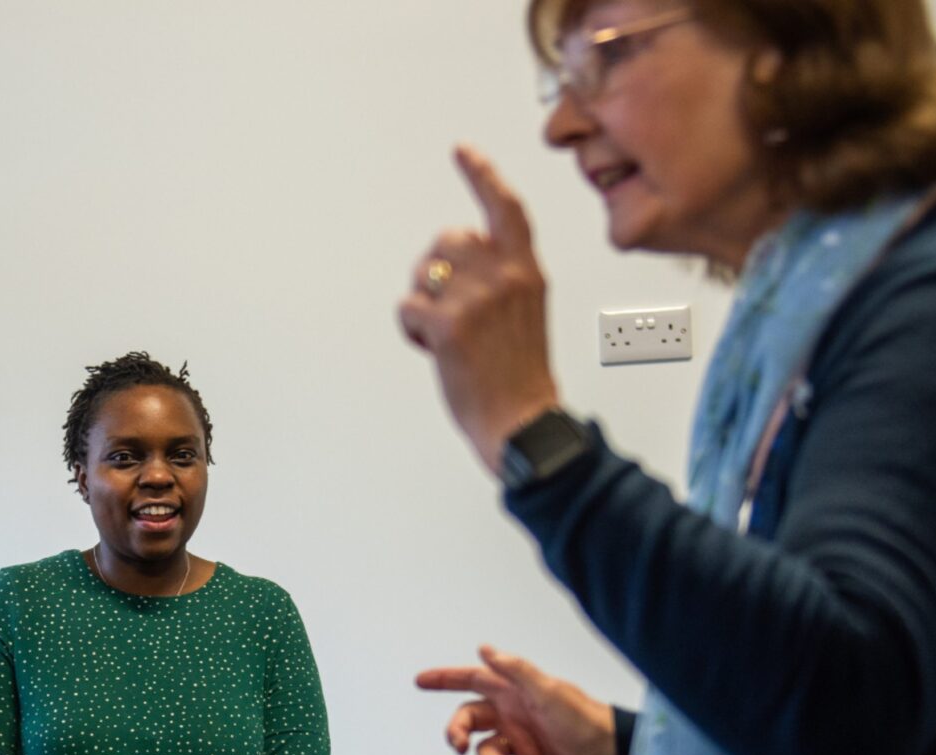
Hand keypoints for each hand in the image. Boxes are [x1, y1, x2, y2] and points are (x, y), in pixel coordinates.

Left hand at [397, 145, 561, 471]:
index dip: (482, 176)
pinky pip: (407, 306)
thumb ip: (502, 279)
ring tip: (442, 332)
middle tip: (446, 308)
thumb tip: (458, 262)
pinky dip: (409, 328)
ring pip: (424, 271)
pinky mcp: (450, 325)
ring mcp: (478, 299)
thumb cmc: (519, 375)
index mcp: (528, 271)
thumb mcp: (525, 313)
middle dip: (435, 268)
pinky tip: (430, 348)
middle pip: (448, 239)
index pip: (506, 208)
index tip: (462, 151)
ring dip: (422, 299)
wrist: (522, 422)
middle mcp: (506, 277)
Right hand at [416, 644, 617, 754]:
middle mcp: (512, 715)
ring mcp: (520, 741)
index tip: (420, 681)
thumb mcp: (548, 691)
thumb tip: (485, 649)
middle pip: (467, 722)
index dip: (445, 679)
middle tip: (457, 747)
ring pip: (485, 753)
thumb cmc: (584, 719)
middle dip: (456, 734)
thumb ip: (516, 670)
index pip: (472, 680)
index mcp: (513, 693)